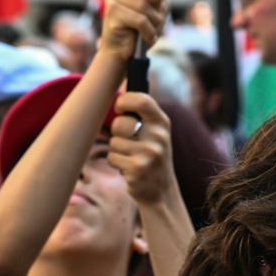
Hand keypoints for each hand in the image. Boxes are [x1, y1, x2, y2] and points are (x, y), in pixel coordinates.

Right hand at [99, 0, 166, 60]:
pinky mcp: (112, 14)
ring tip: (151, 30)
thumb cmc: (141, 28)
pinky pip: (141, 19)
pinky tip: (146, 37)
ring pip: (145, 4)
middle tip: (157, 13)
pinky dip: (149, 32)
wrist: (124, 53)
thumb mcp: (156, 7)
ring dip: (155, 21)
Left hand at [108, 91, 177, 206]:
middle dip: (117, 132)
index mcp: (162, 122)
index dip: (125, 101)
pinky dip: (116, 162)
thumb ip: (143, 111)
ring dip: (117, 150)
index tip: (120, 107)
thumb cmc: (152, 154)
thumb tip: (122, 84)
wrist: (161, 191)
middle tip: (128, 140)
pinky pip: (112, 157)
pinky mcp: (138, 169)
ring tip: (131, 156)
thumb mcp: (156, 131)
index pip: (141, 100)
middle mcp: (159, 136)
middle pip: (120, 123)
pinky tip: (129, 167)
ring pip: (114, 142)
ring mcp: (149, 153)